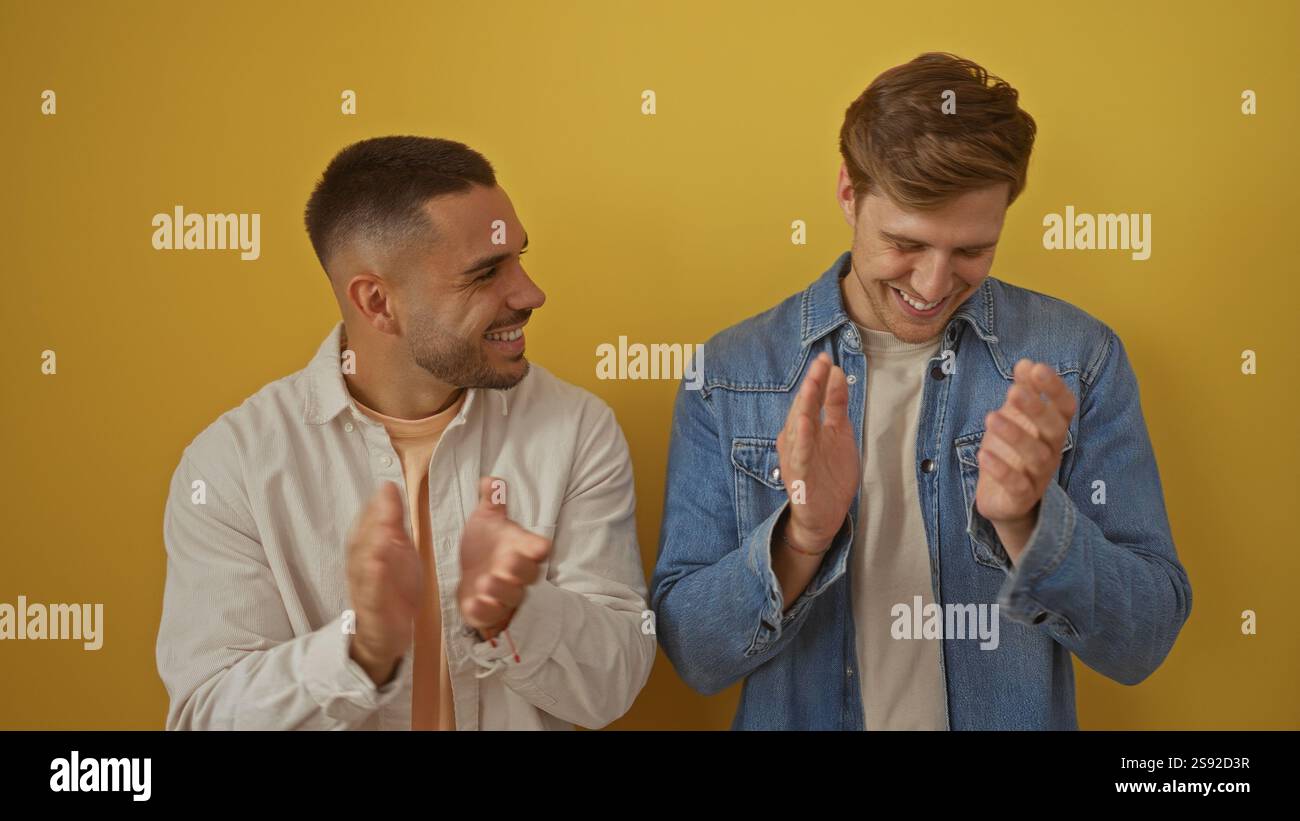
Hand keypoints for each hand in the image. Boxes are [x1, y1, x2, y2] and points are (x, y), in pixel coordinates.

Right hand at [345, 481, 422, 684]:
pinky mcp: (371, 611)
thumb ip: (392, 520)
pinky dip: (372, 581)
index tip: (388, 487)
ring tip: (384, 527)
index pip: (365, 523)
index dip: (375, 506)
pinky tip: (377, 566)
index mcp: (365, 550)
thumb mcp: (397, 549)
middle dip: (373, 520)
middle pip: (361, 540)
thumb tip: (388, 486)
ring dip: (371, 545)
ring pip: (362, 565)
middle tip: (387, 499)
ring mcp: (363, 589)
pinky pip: (370, 595)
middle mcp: (360, 567)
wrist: (387, 632)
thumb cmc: (392, 585)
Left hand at [457, 477, 551, 638]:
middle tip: (506, 561)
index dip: (540, 548)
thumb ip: (491, 502)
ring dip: (501, 590)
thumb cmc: (485, 547)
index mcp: (520, 549)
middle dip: (519, 569)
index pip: (538, 549)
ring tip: (486, 582)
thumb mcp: (486, 521)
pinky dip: (484, 611)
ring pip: (511, 597)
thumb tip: (491, 480)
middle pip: (528, 574)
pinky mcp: (488, 613)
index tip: (540, 547)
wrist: (472, 577)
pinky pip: (491, 616)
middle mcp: (516, 574)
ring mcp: (504, 595)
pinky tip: (474, 603)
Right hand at [775, 352, 859, 551]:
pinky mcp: (799, 477)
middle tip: (820, 363)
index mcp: (805, 427)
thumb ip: (836, 405)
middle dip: (812, 386)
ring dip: (804, 407)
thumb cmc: (828, 474)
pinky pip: (800, 457)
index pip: (811, 398)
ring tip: (811, 386)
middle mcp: (796, 439)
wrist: (823, 516)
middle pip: (803, 407)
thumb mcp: (839, 434)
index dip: (818, 378)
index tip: (826, 358)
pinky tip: (805, 425)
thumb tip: (836, 373)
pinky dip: (801, 441)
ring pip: (798, 429)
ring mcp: (796, 458)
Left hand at [975, 359, 1078, 559]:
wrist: (1005, 501)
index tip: (1037, 368)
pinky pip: (1016, 485)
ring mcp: (1038, 477)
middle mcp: (1051, 452)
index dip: (1054, 388)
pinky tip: (983, 453)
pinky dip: (1001, 470)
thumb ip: (1022, 392)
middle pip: (1053, 430)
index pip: (1065, 407)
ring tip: (990, 418)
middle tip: (1014, 391)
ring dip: (1014, 435)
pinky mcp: (1021, 498)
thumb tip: (1026, 362)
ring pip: (1035, 456)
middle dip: (1036, 409)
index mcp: (1052, 431)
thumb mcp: (1015, 420)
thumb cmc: (1012, 453)